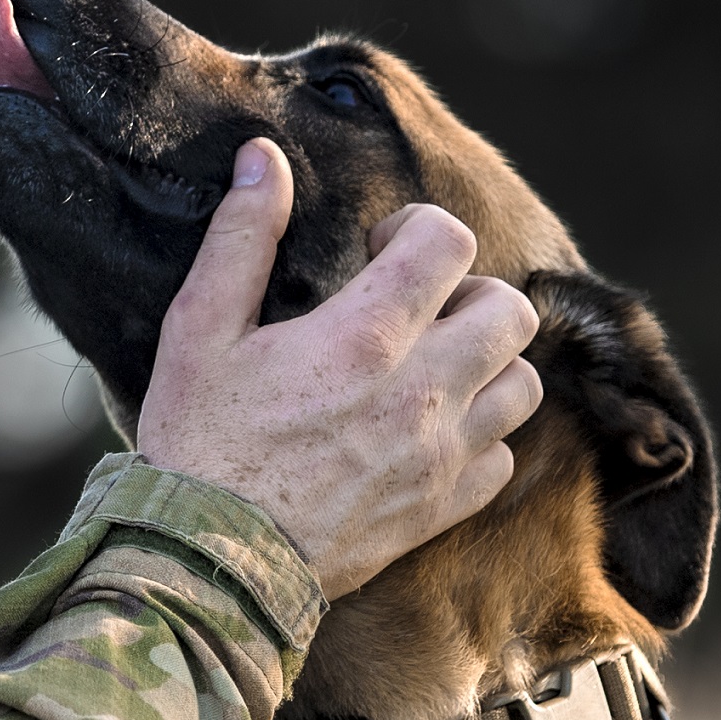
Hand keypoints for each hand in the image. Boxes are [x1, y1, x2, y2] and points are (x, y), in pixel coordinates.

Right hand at [134, 141, 542, 599]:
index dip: (418, 229)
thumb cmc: (197, 441)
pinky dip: (480, 437)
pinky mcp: (441, 507)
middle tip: (413, 309)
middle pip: (511, 310)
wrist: (210, 562)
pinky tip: (427, 432)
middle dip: (468, 292)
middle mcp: (421, 391)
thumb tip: (264, 158)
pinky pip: (504, 457)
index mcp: (363, 336)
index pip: (450, 242)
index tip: (376, 249)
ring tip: (430, 368)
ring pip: (524, 384)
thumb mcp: (198, 329)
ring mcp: (440, 455)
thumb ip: (240, 239)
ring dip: (486, 364)